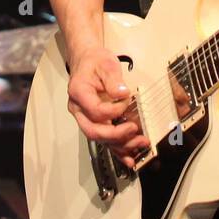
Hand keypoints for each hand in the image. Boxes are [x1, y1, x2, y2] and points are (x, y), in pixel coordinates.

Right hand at [66, 46, 147, 167]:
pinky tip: (130, 158)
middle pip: (94, 131)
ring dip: (120, 145)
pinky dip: (116, 150)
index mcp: (79, 93)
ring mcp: (84, 118)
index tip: (126, 100)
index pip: (96, 111)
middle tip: (134, 130)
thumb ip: (113, 80)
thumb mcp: (106, 64)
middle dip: (116, 135)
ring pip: (99, 139)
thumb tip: (122, 94)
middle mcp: (78, 109)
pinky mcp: (93, 122)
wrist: (87, 61)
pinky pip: (103, 140)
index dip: (114, 111)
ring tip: (140, 143)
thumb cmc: (95, 61)